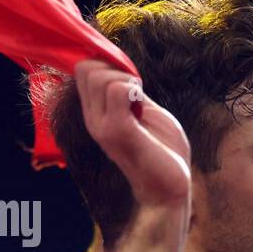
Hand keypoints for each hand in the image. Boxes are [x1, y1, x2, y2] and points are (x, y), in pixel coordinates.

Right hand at [72, 59, 191, 208]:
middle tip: (137, 94)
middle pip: (88, 68)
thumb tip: (122, 66)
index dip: (108, 63)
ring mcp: (101, 126)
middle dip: (116, 69)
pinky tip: (143, 110)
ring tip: (141, 105)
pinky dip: (135, 90)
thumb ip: (130, 92)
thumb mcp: (143, 111)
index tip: (131, 81)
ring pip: (101, 76)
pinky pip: (118, 89)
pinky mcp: (117, 131)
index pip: (83, 69)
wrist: (169, 188)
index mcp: (96, 114)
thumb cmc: (161, 151)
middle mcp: (93, 119)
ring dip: (129, 81)